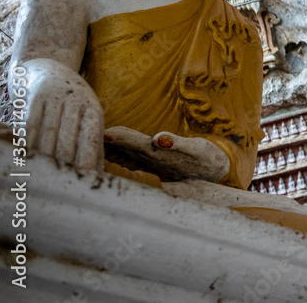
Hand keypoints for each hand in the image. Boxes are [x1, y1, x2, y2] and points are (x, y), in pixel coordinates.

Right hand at [24, 59, 103, 170]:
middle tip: (63, 184)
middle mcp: (76, 101)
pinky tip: (28, 156)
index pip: (92, 137)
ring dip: (45, 156)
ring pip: (49, 133)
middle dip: (65, 162)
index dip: (88, 158)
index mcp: (93, 108)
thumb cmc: (73, 102)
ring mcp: (54, 97)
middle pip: (68, 138)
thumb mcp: (89, 116)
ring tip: (45, 176)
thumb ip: (93, 143)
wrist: (48, 70)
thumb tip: (101, 174)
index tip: (85, 178)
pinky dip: (28, 141)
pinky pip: (30, 123)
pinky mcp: (34, 97)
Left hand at [103, 126, 229, 182]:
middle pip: (125, 150)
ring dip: (111, 150)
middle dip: (109, 143)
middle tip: (90, 136)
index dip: (118, 139)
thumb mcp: (198, 149)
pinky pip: (133, 159)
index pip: (134, 145)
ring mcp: (154, 164)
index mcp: (160, 156)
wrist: (217, 173)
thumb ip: (177, 143)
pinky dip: (120, 155)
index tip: (102, 133)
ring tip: (93, 143)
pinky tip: (110, 154)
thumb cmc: (209, 159)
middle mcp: (153, 161)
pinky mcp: (157, 164)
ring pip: (127, 155)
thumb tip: (158, 139)